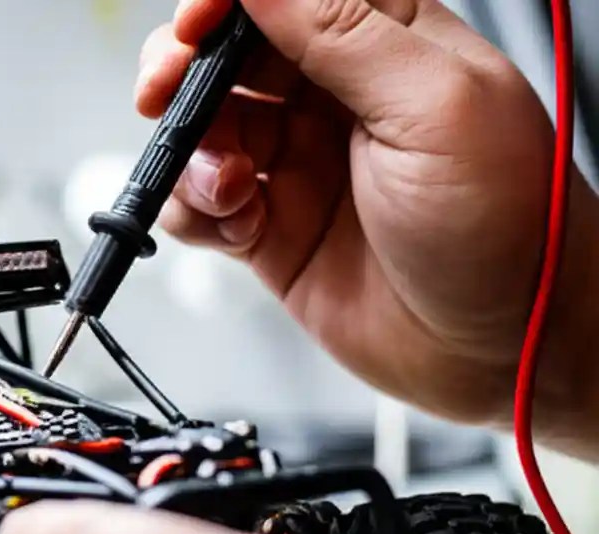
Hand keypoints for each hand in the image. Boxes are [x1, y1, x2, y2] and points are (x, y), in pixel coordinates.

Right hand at [142, 0, 598, 455]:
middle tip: (167, 91)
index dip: (229, 2)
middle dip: (185, 69)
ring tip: (228, 184)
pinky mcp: (271, 230)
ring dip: (194, 152)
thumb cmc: (510, 230)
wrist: (502, 355)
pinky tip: (233, 225)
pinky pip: (200, 204)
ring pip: (204, 130)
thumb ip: (345, 34)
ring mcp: (298, 166)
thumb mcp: (437, 108)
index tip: (195, 22)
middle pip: (228, 56)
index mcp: (388, 45)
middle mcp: (335, 99)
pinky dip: (195, 210)